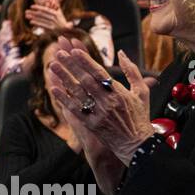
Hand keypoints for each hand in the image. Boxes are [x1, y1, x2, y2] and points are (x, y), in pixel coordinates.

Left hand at [25, 2, 71, 31]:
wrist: (66, 30)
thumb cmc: (61, 21)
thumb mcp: (60, 13)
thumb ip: (56, 6)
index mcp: (55, 13)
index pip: (45, 9)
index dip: (38, 7)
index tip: (31, 6)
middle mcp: (54, 17)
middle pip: (41, 14)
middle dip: (33, 12)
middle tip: (26, 12)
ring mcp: (52, 23)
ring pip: (41, 19)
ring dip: (33, 17)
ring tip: (27, 16)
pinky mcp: (51, 29)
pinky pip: (42, 25)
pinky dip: (37, 23)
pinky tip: (31, 22)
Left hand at [46, 41, 157, 194]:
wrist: (137, 144)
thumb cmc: (139, 117)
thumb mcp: (142, 92)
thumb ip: (132, 71)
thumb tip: (121, 53)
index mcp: (120, 92)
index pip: (99, 73)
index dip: (86, 61)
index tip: (74, 50)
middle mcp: (108, 102)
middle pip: (85, 80)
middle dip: (71, 65)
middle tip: (59, 53)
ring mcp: (98, 114)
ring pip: (77, 92)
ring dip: (64, 78)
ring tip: (53, 66)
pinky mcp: (91, 124)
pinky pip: (74, 109)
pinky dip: (63, 98)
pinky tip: (53, 88)